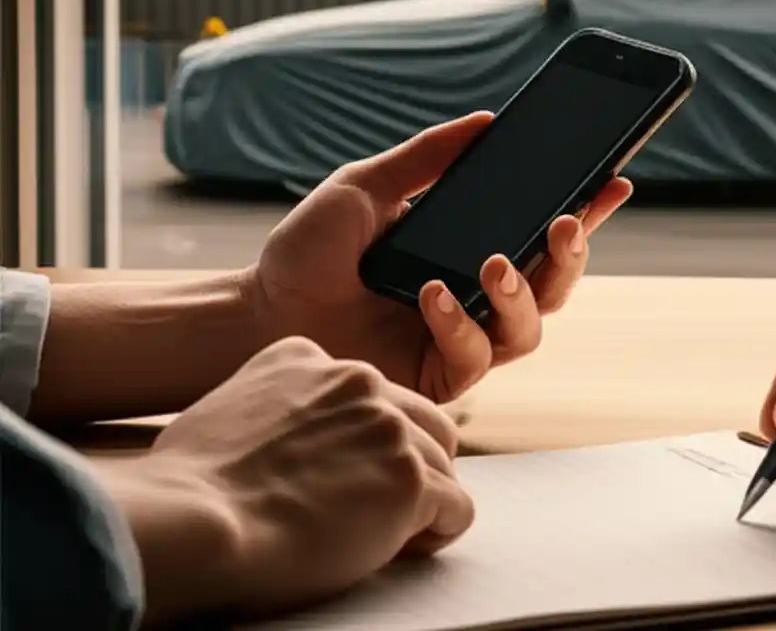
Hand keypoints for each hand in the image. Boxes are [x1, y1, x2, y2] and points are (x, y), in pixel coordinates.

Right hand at [96, 336, 472, 622]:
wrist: (193, 522)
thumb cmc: (189, 487)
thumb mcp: (225, 410)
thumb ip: (271, 408)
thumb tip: (278, 441)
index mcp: (309, 359)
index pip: (370, 395)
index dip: (366, 441)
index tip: (343, 476)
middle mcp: (358, 380)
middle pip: (422, 421)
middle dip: (411, 464)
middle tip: (380, 506)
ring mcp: (389, 427)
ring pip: (444, 463)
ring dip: (425, 501)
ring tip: (388, 534)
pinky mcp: (410, 478)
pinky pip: (457, 507)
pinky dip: (440, 531)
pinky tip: (409, 547)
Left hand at [244, 112, 631, 403]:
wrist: (256, 311)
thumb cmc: (308, 252)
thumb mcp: (367, 186)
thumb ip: (426, 157)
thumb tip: (486, 120)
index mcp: (468, 249)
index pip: (540, 233)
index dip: (585, 212)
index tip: (613, 180)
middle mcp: (475, 298)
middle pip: (553, 287)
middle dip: (570, 256)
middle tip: (565, 223)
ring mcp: (459, 341)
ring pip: (528, 330)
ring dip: (521, 294)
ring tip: (493, 263)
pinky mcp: (435, 379)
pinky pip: (474, 359)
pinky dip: (460, 324)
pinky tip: (432, 295)